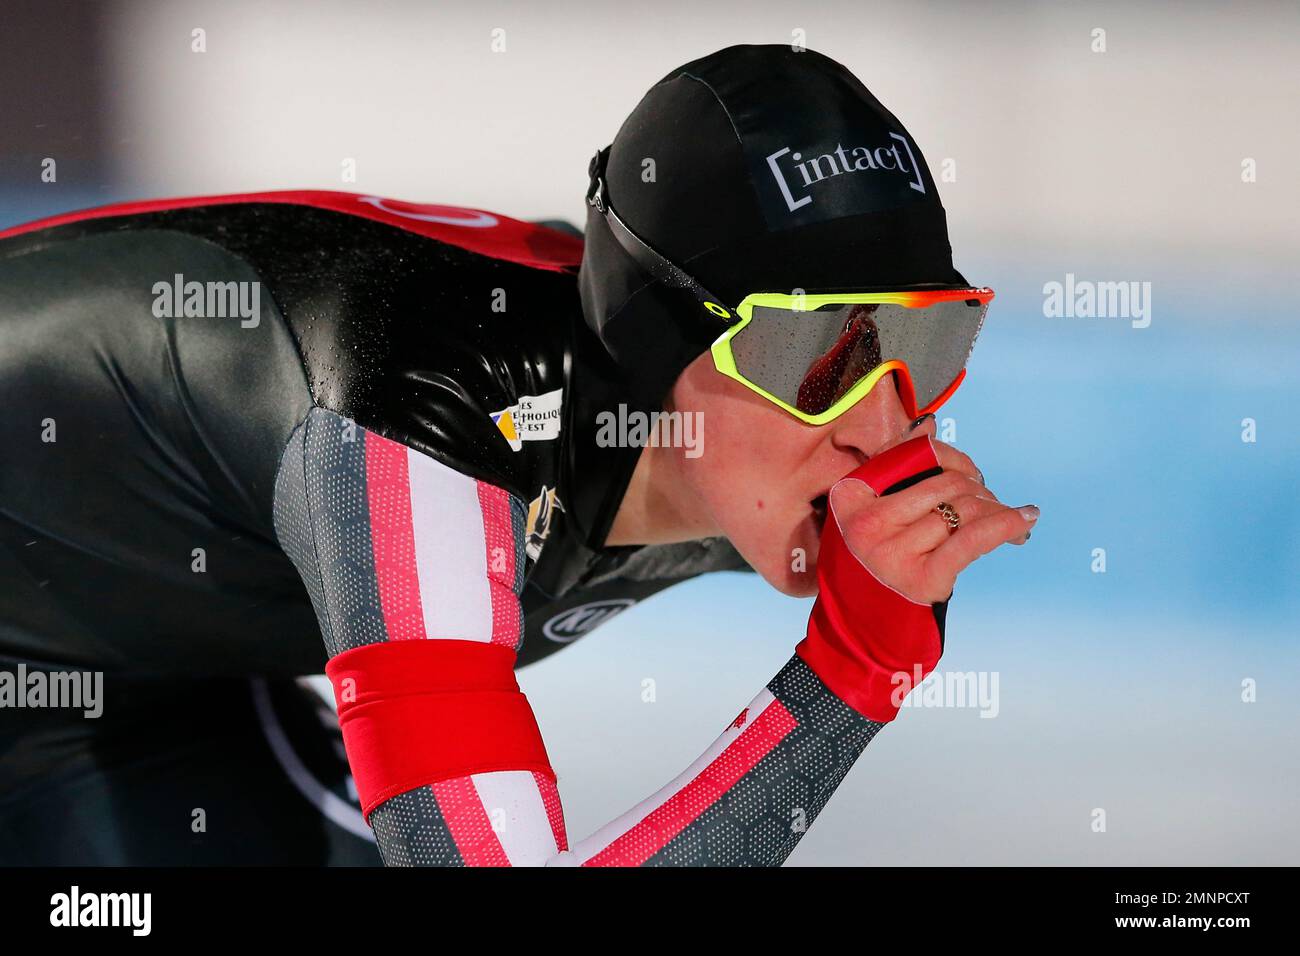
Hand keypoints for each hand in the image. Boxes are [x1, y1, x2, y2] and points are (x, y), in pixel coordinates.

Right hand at [826, 425, 1037, 604]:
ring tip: (1012, 521)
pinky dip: (1007, 525)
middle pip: (947, 483)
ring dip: (997, 511)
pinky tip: (1026, 520)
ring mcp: (893, 551)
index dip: (953, 459)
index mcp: (850, 496)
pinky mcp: (922, 578)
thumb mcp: (868, 515)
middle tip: (993, 506)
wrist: (862, 633)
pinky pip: (974, 539)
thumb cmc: (870, 568)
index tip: (973, 474)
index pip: (915, 456)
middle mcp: (867, 522)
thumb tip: (928, 426)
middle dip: (980, 490)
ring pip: (965, 510)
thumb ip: (892, 471)